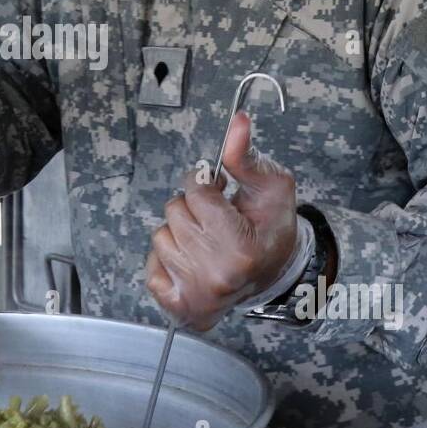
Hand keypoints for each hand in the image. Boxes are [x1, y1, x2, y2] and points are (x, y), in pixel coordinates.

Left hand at [144, 111, 298, 331]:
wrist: (275, 273)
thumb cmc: (272, 230)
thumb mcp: (271, 187)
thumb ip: (246, 157)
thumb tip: (236, 122)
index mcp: (239, 247)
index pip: (197, 192)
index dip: (206, 183)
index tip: (219, 189)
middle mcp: (215, 274)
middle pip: (174, 212)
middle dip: (193, 207)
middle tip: (215, 217)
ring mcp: (194, 293)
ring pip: (160, 236)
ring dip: (179, 231)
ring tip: (205, 239)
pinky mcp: (178, 305)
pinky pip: (151, 266)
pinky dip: (165, 258)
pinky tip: (190, 258)